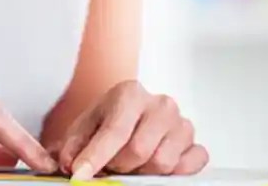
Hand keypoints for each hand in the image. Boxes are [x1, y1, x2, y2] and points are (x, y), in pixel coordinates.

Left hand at [55, 80, 207, 179]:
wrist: (129, 116)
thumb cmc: (108, 121)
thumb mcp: (83, 128)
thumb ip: (74, 146)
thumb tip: (72, 164)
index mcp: (131, 94)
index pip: (115, 131)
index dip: (95, 158)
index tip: (80, 174)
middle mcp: (161, 105)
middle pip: (140, 150)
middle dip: (119, 164)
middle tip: (111, 163)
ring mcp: (181, 124)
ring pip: (163, 162)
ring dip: (143, 170)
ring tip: (132, 162)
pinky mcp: (194, 144)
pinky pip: (190, 165)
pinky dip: (172, 172)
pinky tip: (155, 166)